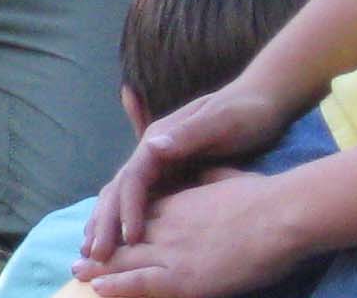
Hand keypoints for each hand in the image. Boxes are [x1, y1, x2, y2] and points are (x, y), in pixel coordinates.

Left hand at [75, 171, 307, 296]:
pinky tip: (98, 288)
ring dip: (98, 267)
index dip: (121, 225)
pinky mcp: (184, 277)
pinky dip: (117, 285)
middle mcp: (167, 225)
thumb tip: (206, 175)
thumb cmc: (264, 195)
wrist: (282, 213)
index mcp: (177, 202)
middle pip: (124, 236)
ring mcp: (172, 250)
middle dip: (102, 246)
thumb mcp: (227, 178)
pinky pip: (142, 282)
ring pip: (125, 259)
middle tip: (79, 256)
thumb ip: (210, 181)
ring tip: (76, 272)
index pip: (139, 214)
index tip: (108, 232)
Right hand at [83, 84, 298, 262]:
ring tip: (94, 251)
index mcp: (159, 141)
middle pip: (120, 190)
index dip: (125, 209)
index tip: (127, 240)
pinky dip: (128, 219)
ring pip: (126, 196)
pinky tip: (123, 239)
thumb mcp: (221, 120)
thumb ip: (189, 134)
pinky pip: (145, 201)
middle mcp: (154, 152)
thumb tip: (154, 147)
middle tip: (94, 256)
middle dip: (106, 222)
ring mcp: (162, 163)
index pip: (132, 179)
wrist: (263, 101)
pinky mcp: (175, 173)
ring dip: (109, 222)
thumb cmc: (244, 112)